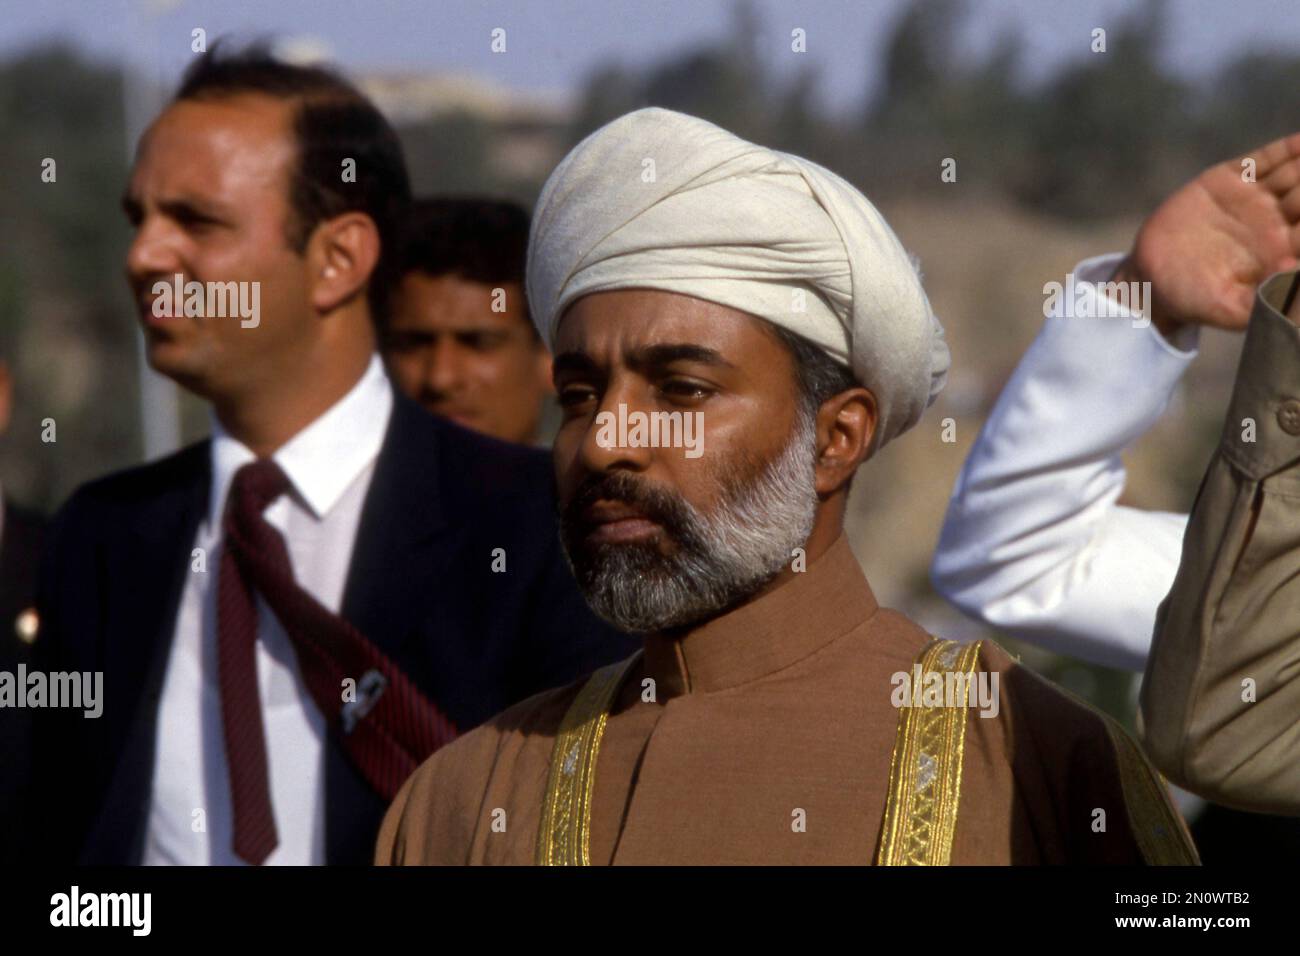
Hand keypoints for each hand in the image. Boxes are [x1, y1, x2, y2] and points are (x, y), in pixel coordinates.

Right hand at [1117, 132, 1299, 336]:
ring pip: (1295, 174)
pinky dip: (1286, 149)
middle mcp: (1275, 221)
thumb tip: (1294, 273)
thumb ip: (1268, 299)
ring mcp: (1254, 199)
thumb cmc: (1195, 300)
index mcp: (1284, 250)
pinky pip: (1264, 160)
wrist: (1151, 279)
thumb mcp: (1233, 310)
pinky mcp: (1228, 180)